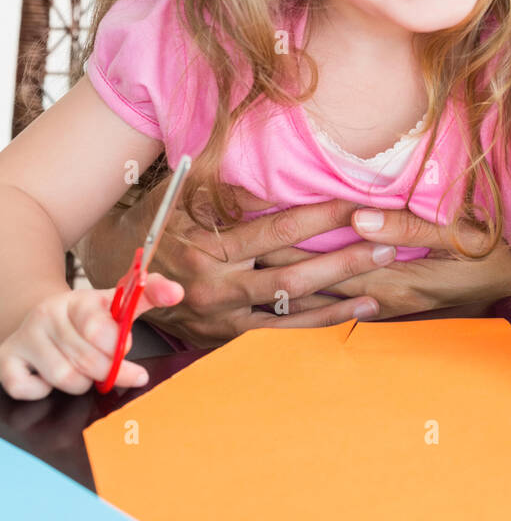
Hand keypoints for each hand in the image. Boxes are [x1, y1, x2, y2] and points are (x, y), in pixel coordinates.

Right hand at [0, 275, 182, 399]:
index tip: (129, 352)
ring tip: (84, 371)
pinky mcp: (8, 361)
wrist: (44, 317)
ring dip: (81, 383)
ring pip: (64, 379)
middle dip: (107, 372)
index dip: (119, 347)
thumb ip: (149, 294)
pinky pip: (28, 389)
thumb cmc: (87, 317)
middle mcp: (48, 316)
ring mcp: (26, 338)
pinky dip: (43, 391)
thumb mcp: (117, 302)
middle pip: (86, 360)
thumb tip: (178, 292)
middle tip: (114, 371)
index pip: (100, 328)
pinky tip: (50, 378)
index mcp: (78, 300)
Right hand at [108, 190, 407, 347]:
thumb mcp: (181, 198)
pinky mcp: (224, 341)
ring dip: (338, 303)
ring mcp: (221, 322)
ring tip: (380, 289)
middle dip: (344, 261)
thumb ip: (227, 191)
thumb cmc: (154, 225)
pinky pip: (276, 337)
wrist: (114, 278)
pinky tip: (348, 320)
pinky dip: (314, 329)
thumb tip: (275, 178)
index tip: (358, 206)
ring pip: (290, 315)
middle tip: (387, 245)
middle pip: (293, 277)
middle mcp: (215, 291)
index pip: (277, 232)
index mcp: (206, 250)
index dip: (321, 219)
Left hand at [256, 205, 510, 317]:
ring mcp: (386, 308)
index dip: (284, 244)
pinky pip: (340, 307)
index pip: (324, 263)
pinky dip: (310, 300)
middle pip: (313, 286)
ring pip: (321, 302)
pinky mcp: (393, 307)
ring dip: (285, 284)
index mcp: (391, 280)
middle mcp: (381, 301)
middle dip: (271, 267)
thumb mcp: (459, 234)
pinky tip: (291, 290)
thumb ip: (407, 226)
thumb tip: (355, 217)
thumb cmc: (497, 253)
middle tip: (229, 252)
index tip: (246, 226)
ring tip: (242, 270)